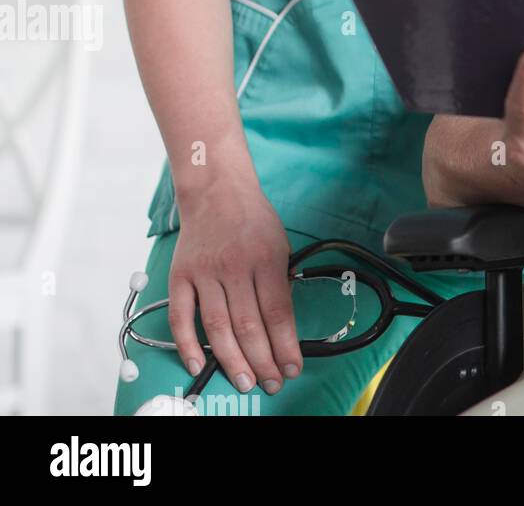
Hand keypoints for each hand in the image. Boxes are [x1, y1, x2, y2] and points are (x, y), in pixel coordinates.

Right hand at [169, 182, 300, 395]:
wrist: (217, 191)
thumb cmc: (252, 219)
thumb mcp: (280, 244)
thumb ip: (280, 282)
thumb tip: (283, 327)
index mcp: (266, 258)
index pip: (278, 312)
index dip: (286, 345)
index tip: (293, 368)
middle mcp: (234, 267)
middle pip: (249, 325)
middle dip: (262, 361)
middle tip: (271, 383)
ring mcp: (204, 273)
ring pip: (217, 327)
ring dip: (231, 360)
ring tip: (245, 382)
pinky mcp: (180, 276)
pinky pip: (180, 317)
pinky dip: (186, 345)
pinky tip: (196, 365)